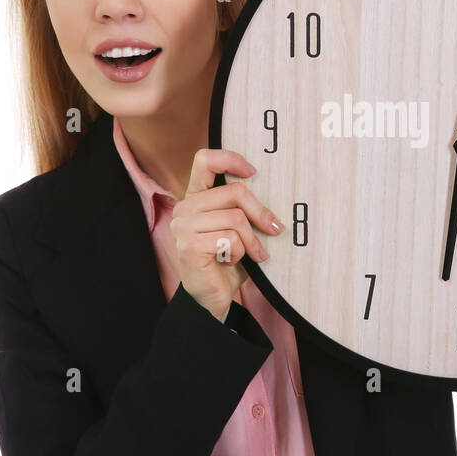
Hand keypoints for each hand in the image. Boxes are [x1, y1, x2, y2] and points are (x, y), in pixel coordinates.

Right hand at [170, 149, 283, 322]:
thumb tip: (273, 190)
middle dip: (259, 214)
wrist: (214, 296)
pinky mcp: (188, 246)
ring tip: (251, 253)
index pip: (205, 160)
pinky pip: (229, 239)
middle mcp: (184, 208)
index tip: (253, 172)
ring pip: (235, 218)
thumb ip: (243, 206)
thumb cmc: (228, 259)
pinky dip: (240, 252)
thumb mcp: (237, 227)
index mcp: (195, 196)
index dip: (231, 159)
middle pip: (234, 192)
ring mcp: (183, 227)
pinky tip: (231, 261)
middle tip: (273, 230)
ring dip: (251, 240)